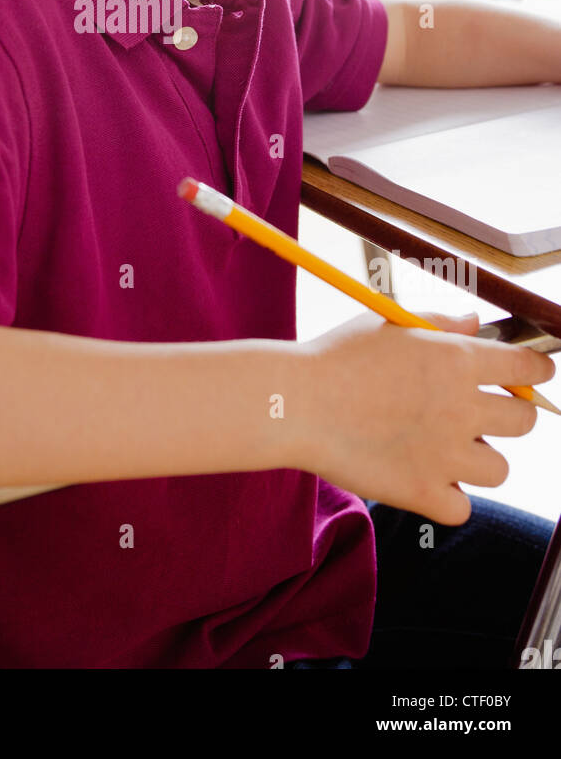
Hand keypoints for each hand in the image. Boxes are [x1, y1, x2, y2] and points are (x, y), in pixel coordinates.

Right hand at [291, 308, 554, 524]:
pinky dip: (448, 498)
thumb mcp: (387, 323)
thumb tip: (474, 325)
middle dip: (510, 414)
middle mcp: (461, 407)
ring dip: (479, 459)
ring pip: (501, 469)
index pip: (527, 367)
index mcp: (456, 360)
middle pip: (525, 421)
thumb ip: (438, 323)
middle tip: (480, 414)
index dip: (535, 370)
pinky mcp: (424, 493)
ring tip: (446, 449)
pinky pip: (462, 508)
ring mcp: (445, 454)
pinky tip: (425, 478)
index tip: (530, 375)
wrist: (295, 403)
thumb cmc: (334, 357)